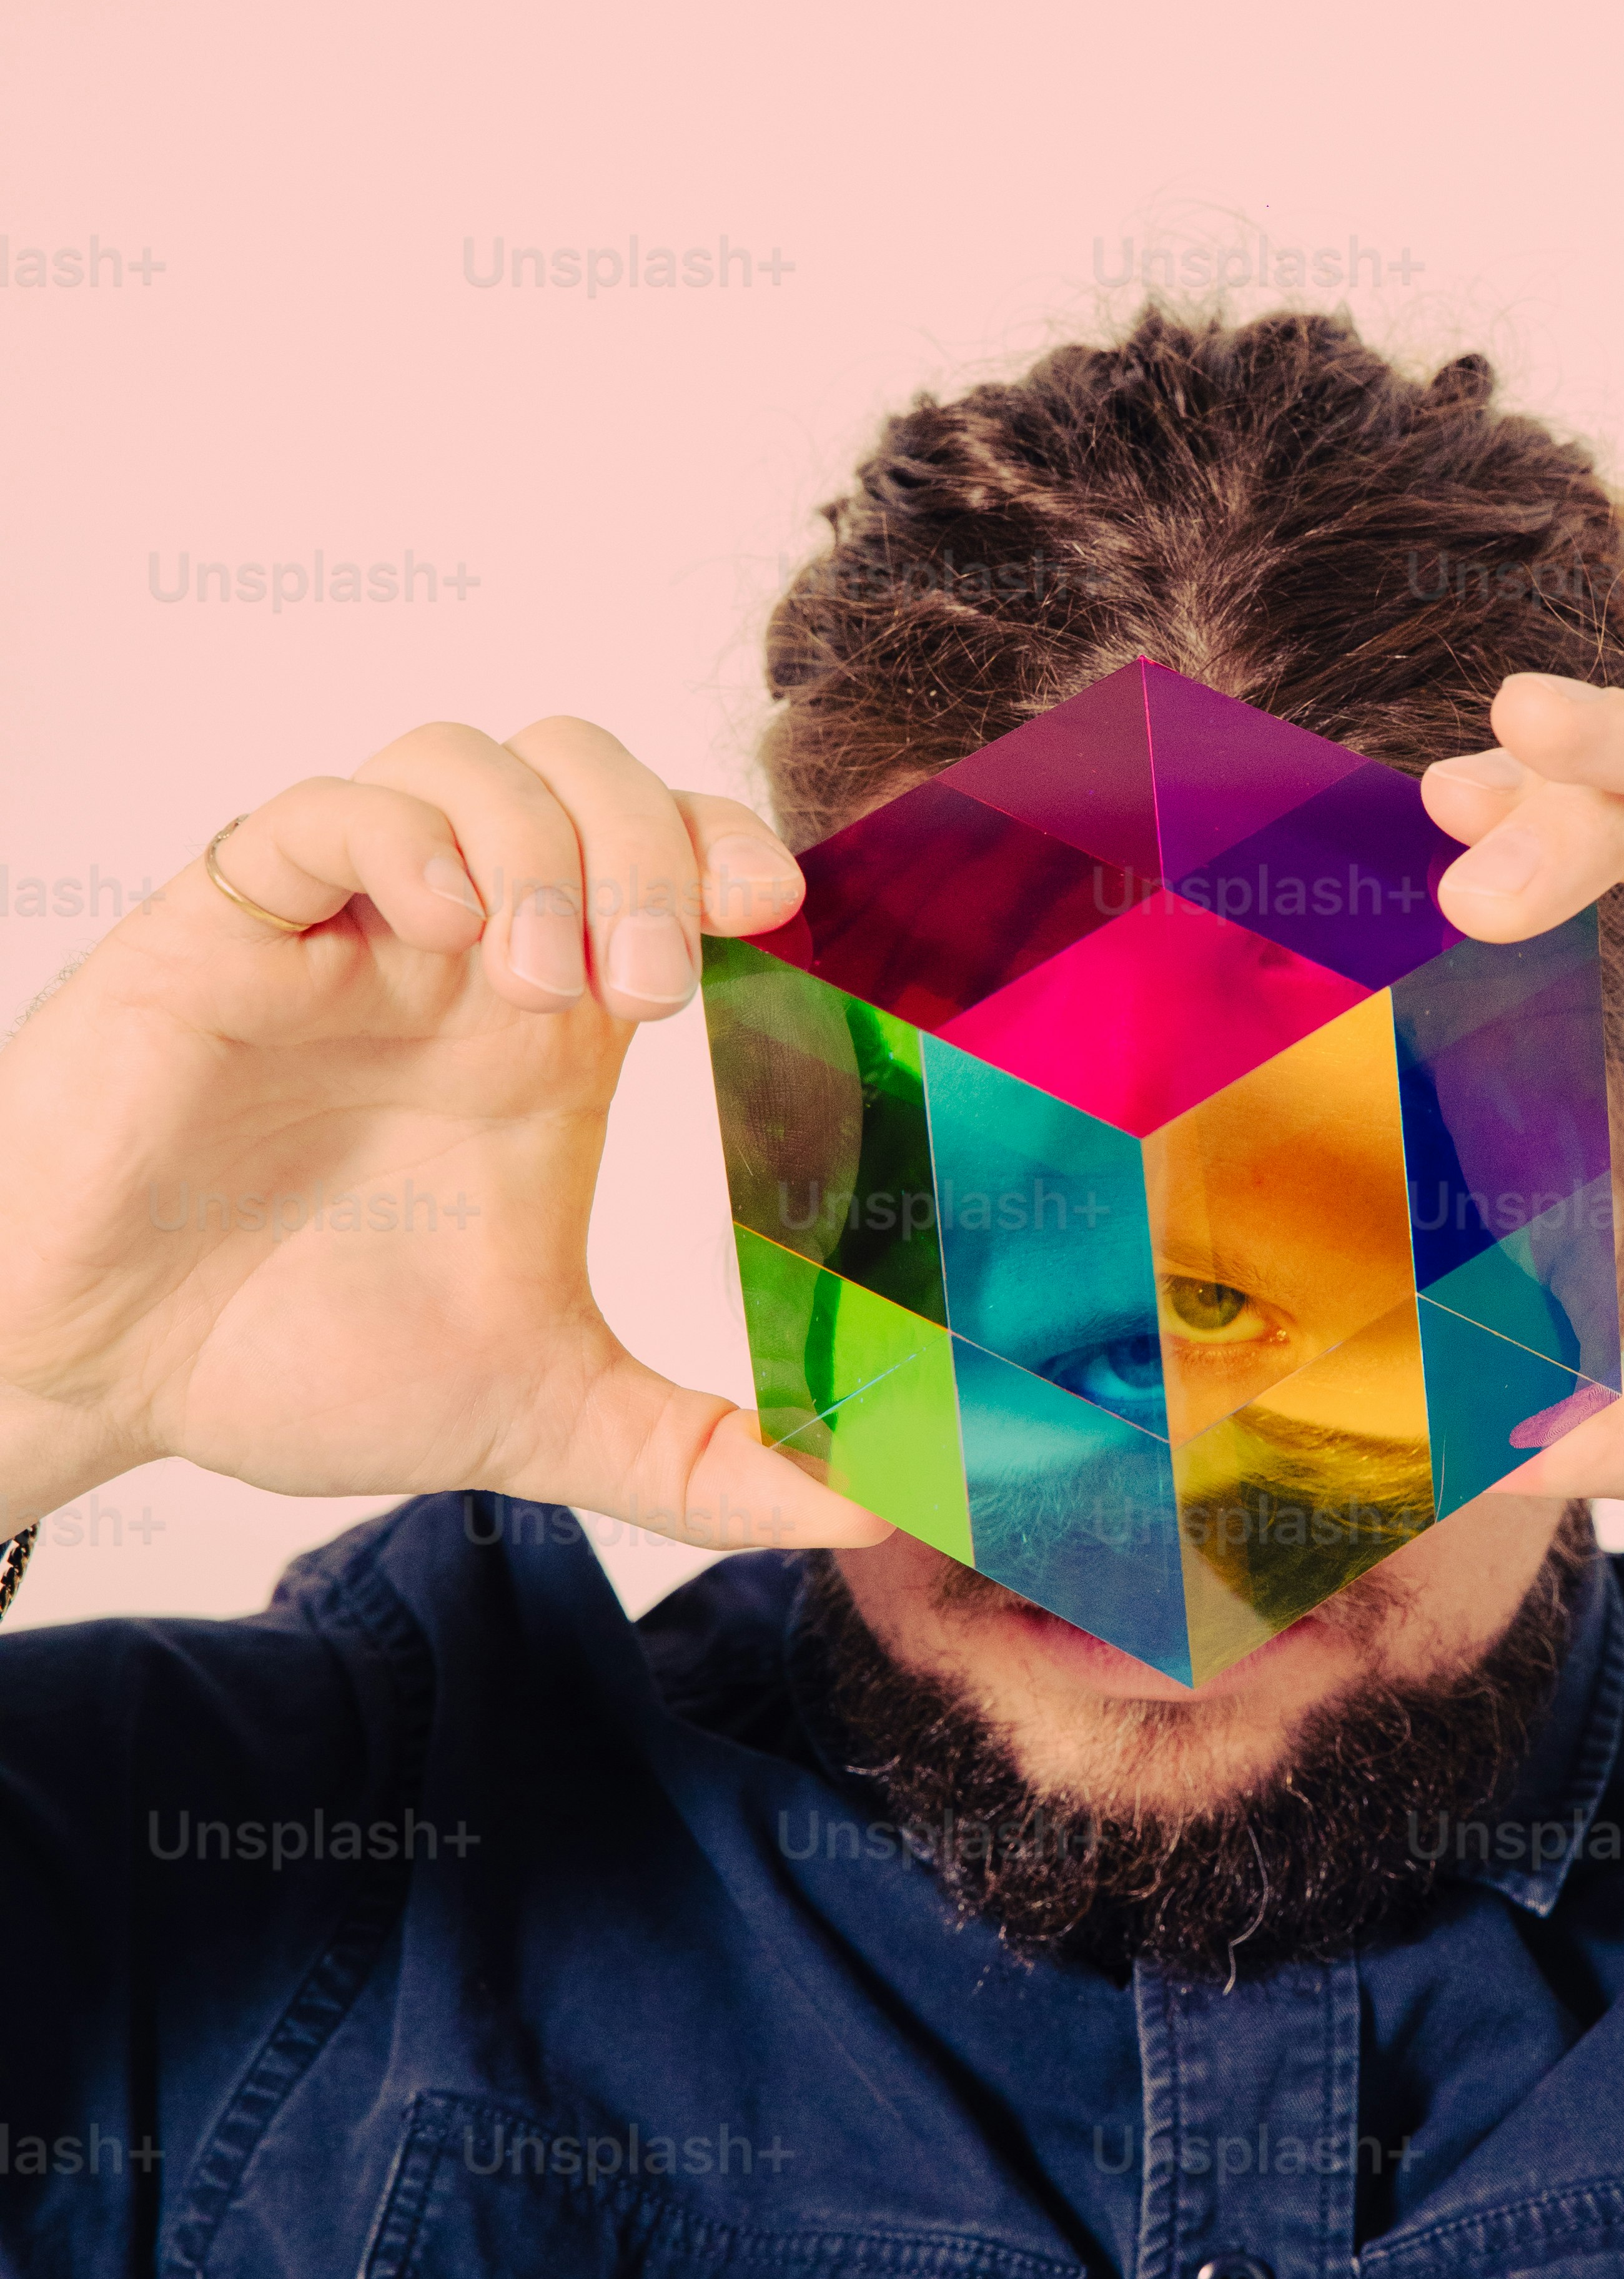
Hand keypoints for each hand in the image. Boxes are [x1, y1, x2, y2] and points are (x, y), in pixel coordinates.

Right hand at [0, 719, 888, 1551]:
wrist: (99, 1376)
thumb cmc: (292, 1359)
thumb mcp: (542, 1416)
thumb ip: (701, 1461)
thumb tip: (869, 1519)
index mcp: (552, 1030)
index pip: (679, 859)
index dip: (738, 853)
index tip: (785, 923)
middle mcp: (461, 952)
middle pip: (590, 774)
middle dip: (651, 842)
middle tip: (653, 988)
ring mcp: (346, 927)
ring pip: (465, 759)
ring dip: (540, 839)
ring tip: (544, 975)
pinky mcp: (226, 929)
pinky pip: (322, 808)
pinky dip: (402, 837)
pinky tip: (437, 931)